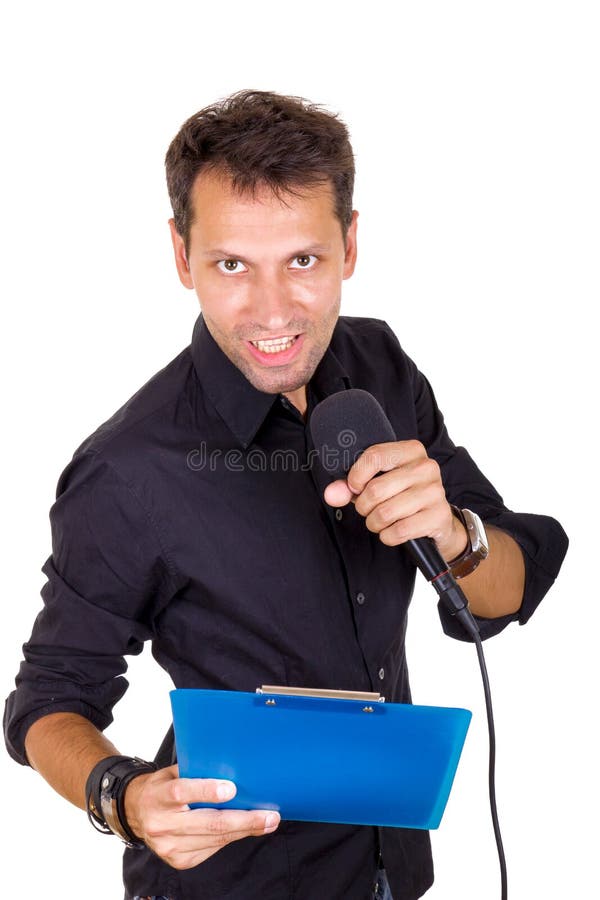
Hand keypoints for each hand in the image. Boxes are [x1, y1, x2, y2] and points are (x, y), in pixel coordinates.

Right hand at [124, 764, 279, 869]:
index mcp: (159, 795)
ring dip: (245, 831)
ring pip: (215, 839)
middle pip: (208, 823)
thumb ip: (196, 771)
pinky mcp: (178, 860)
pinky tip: (245, 830)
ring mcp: (170, 846)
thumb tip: (233, 769)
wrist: (136, 813)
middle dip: (244, 820)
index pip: (183, 792)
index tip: (232, 789)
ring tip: (267, 822)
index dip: (207, 790)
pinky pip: (212, 849)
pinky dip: (231, 838)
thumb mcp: (173, 772)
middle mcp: (162, 823)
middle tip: (269, 816)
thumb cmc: (161, 788)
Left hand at [323, 439, 466, 561]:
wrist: (437, 520)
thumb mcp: (376, 484)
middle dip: (363, 506)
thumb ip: (349, 486)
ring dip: (374, 523)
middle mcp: (426, 467)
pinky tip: (392, 531)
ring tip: (379, 520)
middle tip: (367, 509)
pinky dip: (388, 536)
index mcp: (411, 450)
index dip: (356, 476)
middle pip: (375, 489)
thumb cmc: (402, 496)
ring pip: (385, 513)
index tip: (354, 487)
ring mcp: (435, 491)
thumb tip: (332, 494)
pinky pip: (398, 531)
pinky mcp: (438, 516)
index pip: (374, 456)